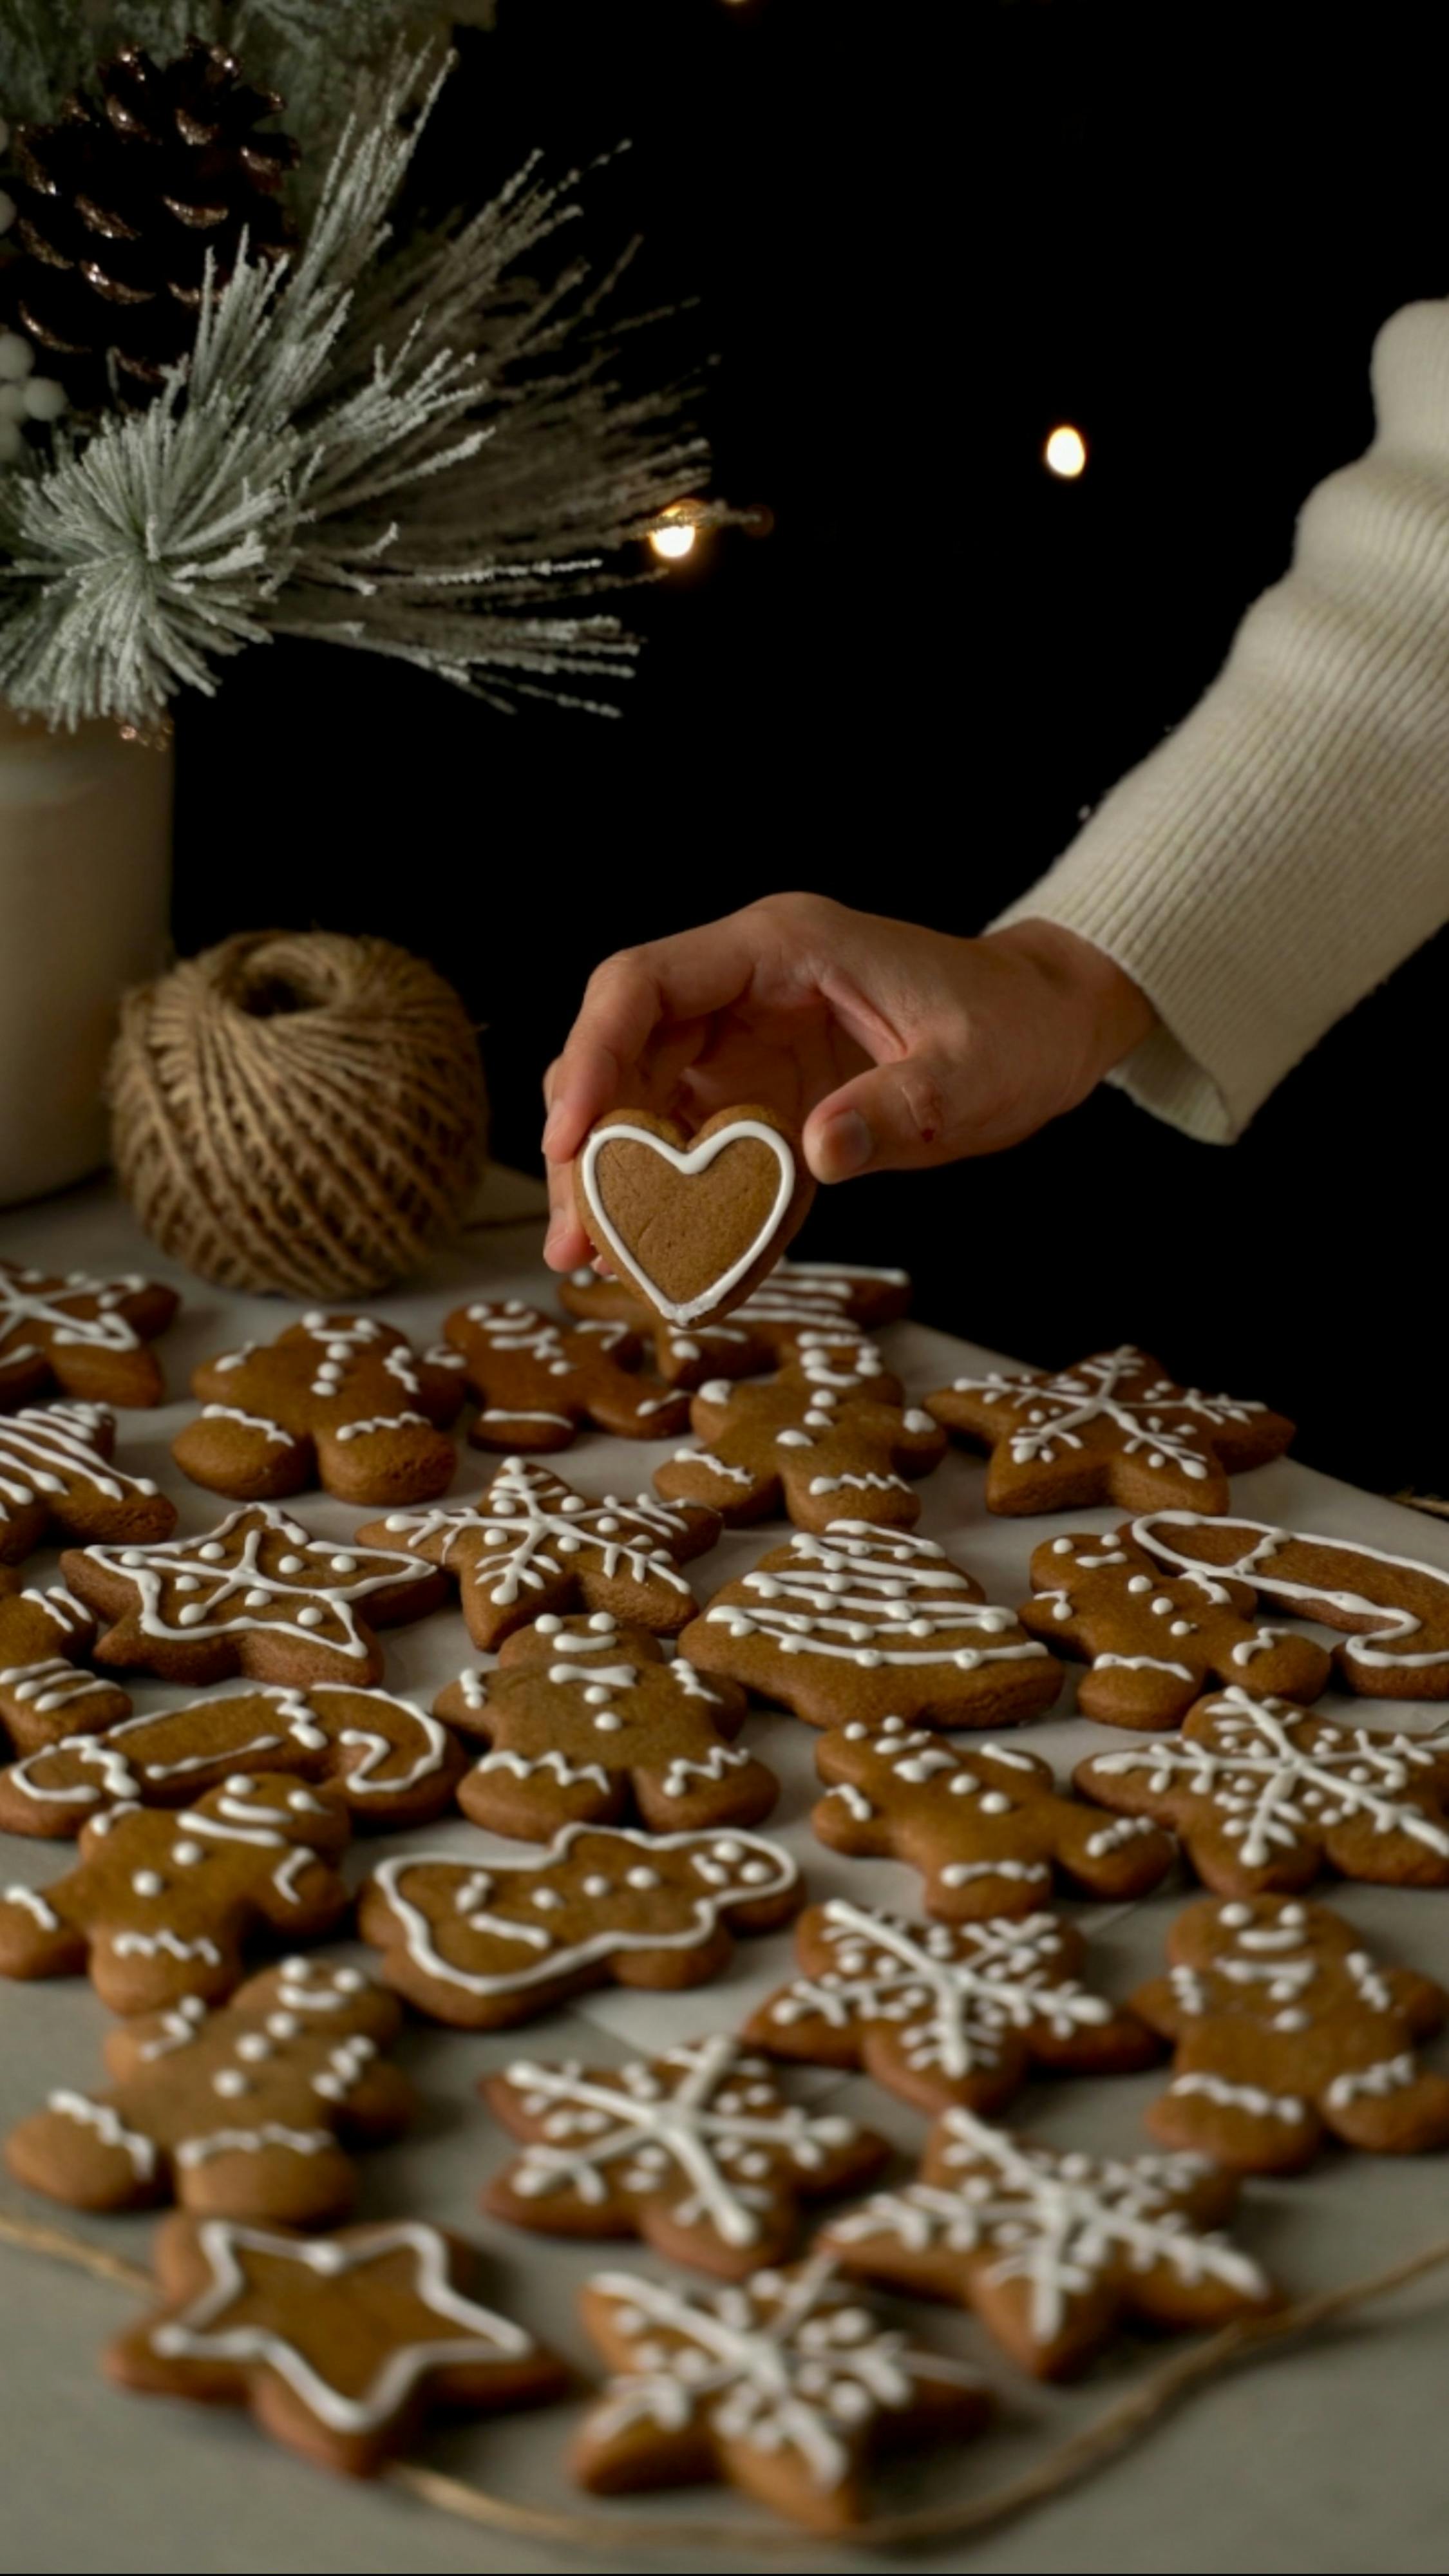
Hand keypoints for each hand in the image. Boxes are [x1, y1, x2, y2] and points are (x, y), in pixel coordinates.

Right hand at [540, 893, 1155, 1268]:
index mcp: (777, 951)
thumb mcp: (971, 1069)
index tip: (570, 1141)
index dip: (594, 1058)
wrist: (1048, 1031)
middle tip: (579, 1244)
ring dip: (625, 1194)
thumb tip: (814, 1151)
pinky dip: (697, 1220)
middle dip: (589, 1151)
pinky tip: (691, 1281)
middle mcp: (743, 994)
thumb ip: (895, 1105)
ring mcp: (748, 1051)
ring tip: (610, 1271)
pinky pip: (709, 1164)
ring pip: (648, 1117)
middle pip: (622, 1060)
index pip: (641, 985)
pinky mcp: (767, 1105)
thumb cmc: (1014, 1027)